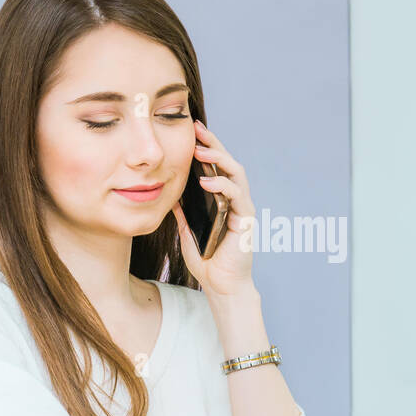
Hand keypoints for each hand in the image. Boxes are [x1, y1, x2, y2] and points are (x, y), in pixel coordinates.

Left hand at [170, 119, 256, 298]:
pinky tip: (206, 181)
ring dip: (219, 159)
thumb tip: (169, 195)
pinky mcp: (246, 219)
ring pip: (236, 174)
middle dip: (213, 144)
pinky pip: (237, 195)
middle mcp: (234, 200)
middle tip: (197, 129)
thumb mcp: (187, 232)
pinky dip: (223, 185)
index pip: (215, 167)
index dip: (205, 148)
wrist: (222, 286)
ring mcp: (242, 208)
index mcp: (221, 200)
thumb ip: (182, 214)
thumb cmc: (208, 262)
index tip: (190, 132)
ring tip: (200, 151)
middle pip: (227, 163)